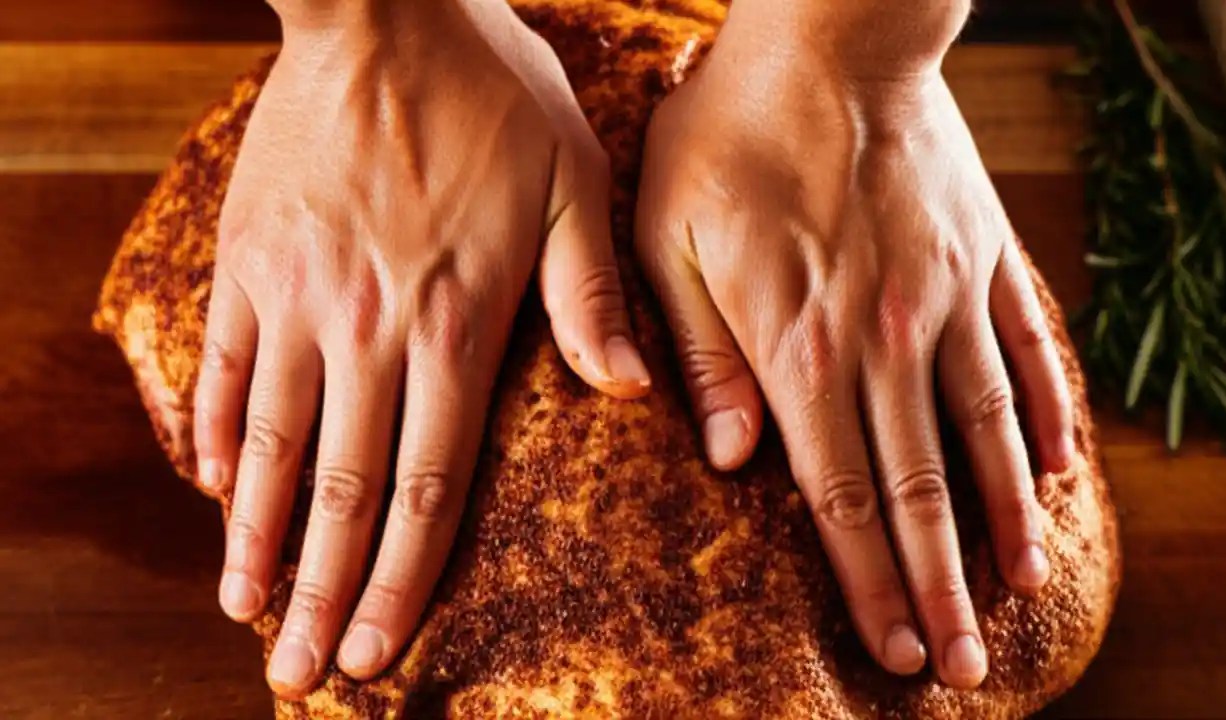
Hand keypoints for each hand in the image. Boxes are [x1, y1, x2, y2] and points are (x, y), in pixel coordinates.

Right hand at [193, 0, 648, 697]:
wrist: (384, 9)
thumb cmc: (493, 94)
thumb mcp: (574, 183)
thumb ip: (590, 298)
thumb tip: (633, 394)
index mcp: (453, 325)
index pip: (423, 487)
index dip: (399, 580)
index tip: (377, 651)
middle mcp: (367, 331)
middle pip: (338, 492)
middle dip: (321, 593)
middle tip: (299, 673)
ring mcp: (295, 298)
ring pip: (266, 446)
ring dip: (254, 539)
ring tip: (244, 612)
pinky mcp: (247, 261)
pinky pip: (220, 366)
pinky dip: (212, 434)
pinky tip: (211, 489)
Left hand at [636, 2, 1073, 687]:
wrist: (831, 38)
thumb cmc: (731, 133)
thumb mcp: (671, 237)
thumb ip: (701, 354)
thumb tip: (730, 459)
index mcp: (802, 346)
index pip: (840, 495)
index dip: (866, 583)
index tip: (893, 650)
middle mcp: (887, 339)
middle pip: (920, 491)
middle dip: (938, 589)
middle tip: (959, 665)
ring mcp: (949, 301)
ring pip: (989, 436)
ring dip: (1005, 523)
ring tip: (1018, 591)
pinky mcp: (987, 260)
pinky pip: (1031, 352)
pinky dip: (1049, 415)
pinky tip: (1063, 470)